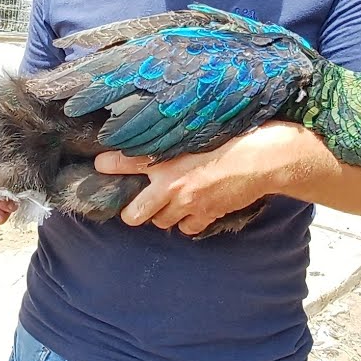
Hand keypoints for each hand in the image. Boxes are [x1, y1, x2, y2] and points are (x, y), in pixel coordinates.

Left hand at [94, 122, 301, 235]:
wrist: (260, 159)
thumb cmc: (232, 138)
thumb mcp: (197, 132)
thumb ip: (174, 141)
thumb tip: (159, 142)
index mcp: (166, 159)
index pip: (125, 162)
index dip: (109, 164)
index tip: (100, 164)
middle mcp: (171, 185)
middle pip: (134, 214)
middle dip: (133, 211)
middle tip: (138, 203)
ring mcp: (187, 204)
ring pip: (161, 222)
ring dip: (164, 214)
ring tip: (172, 202)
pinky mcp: (206, 215)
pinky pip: (188, 228)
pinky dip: (189, 222)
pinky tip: (194, 209)